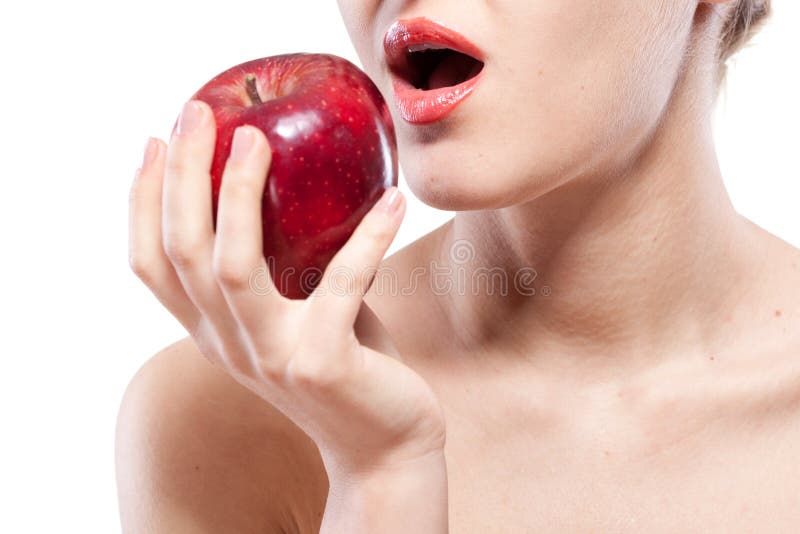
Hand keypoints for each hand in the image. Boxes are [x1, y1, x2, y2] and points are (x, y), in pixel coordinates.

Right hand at [128, 100, 446, 480]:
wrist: (383, 448)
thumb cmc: (346, 365)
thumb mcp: (297, 317)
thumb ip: (283, 268)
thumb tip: (301, 187)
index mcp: (214, 333)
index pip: (152, 265)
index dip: (143, 203)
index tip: (155, 142)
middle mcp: (229, 346)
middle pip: (183, 251)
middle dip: (184, 175)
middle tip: (198, 112)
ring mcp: (273, 357)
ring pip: (232, 266)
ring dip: (239, 194)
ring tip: (258, 138)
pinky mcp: (326, 363)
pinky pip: (345, 281)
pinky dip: (371, 234)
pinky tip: (394, 199)